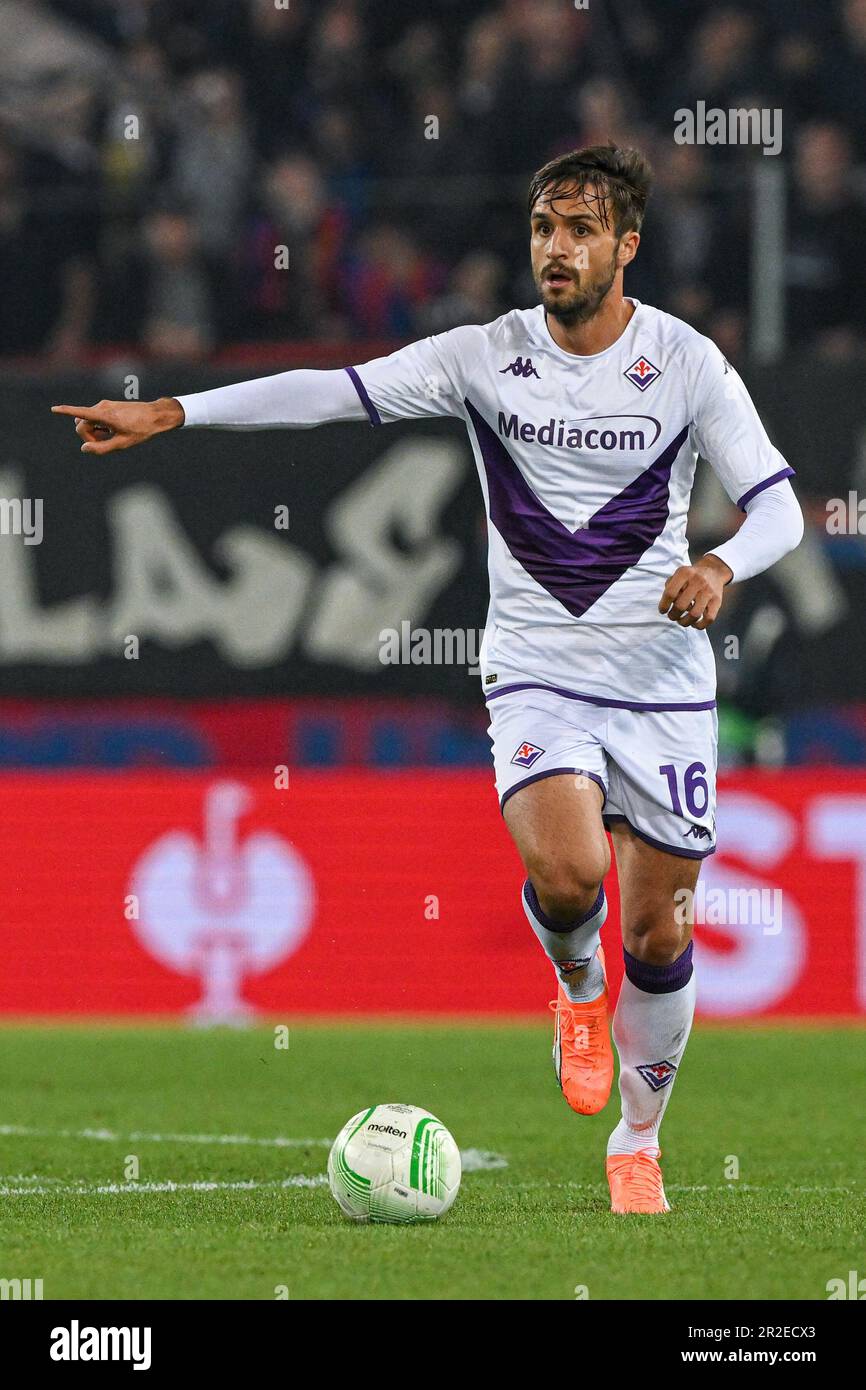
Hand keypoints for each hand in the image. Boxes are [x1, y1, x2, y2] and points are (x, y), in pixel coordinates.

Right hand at [50, 397, 184, 453]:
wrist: (155, 415)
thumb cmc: (141, 430)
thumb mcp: (123, 443)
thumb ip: (102, 448)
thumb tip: (84, 448)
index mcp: (104, 415)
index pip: (81, 413)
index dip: (66, 411)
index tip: (53, 409)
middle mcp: (101, 407)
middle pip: (82, 424)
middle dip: (88, 436)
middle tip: (104, 443)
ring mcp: (104, 405)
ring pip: (88, 421)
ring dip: (94, 431)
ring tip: (111, 436)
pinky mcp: (108, 406)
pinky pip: (96, 418)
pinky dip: (99, 427)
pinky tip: (113, 430)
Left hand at [658, 554, 732, 628]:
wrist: (714, 572)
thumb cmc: (691, 577)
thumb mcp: (678, 574)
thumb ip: (669, 587)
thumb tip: (667, 605)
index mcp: (685, 573)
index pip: (670, 593)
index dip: (664, 605)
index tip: (663, 611)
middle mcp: (698, 581)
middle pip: (681, 605)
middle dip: (673, 615)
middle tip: (672, 616)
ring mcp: (709, 591)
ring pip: (694, 614)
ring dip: (684, 622)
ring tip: (681, 621)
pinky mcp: (717, 601)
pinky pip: (709, 619)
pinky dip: (699, 625)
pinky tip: (694, 624)